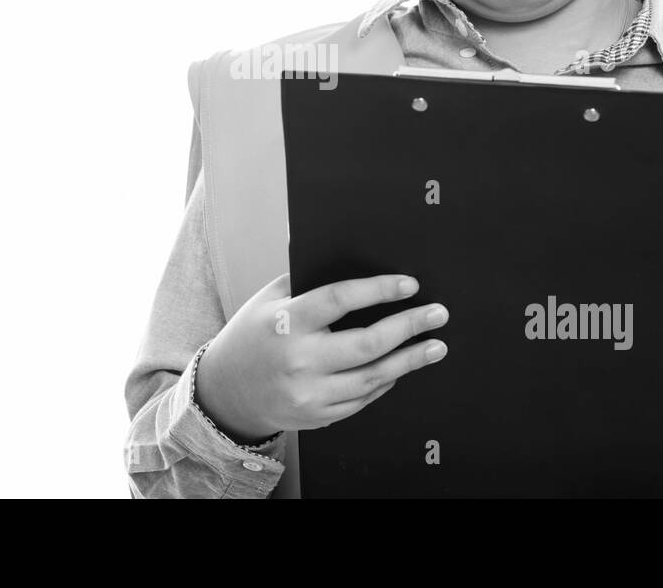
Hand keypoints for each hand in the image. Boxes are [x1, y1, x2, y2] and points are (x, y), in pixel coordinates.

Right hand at [195, 272, 447, 437]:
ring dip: (410, 360)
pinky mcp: (318, 416)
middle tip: (437, 313)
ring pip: (373, 376)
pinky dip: (386, 382)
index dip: (379, 289)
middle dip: (409, 326)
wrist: (225, 392)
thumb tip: (341, 247)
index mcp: (287, 322)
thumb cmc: (251, 336)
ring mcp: (310, 393)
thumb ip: (304, 277)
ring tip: (435, 345)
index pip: (341, 299)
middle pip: (368, 343)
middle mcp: (300, 360)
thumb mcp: (268, 299)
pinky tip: (402, 368)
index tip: (409, 284)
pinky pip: (363, 399)